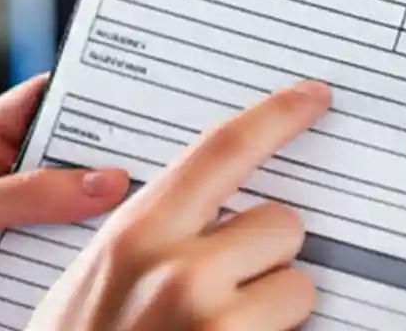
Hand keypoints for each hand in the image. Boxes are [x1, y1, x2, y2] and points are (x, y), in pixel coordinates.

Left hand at [0, 75, 130, 330]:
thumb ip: (23, 194)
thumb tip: (105, 182)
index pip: (44, 99)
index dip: (90, 89)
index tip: (138, 88)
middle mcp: (8, 176)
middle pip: (76, 151)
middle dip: (113, 151)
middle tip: (160, 149)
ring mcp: (25, 220)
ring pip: (85, 200)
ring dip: (111, 204)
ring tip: (149, 198)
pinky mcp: (37, 259)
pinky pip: (80, 244)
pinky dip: (101, 245)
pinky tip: (124, 243)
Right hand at [28, 80, 331, 330]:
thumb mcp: (92, 281)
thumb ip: (147, 236)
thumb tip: (214, 206)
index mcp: (134, 236)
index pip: (222, 150)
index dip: (277, 116)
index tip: (313, 97)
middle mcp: (179, 272)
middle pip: (281, 221)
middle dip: (265, 252)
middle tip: (225, 287)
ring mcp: (217, 324)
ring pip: (300, 283)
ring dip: (276, 305)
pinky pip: (300, 329)